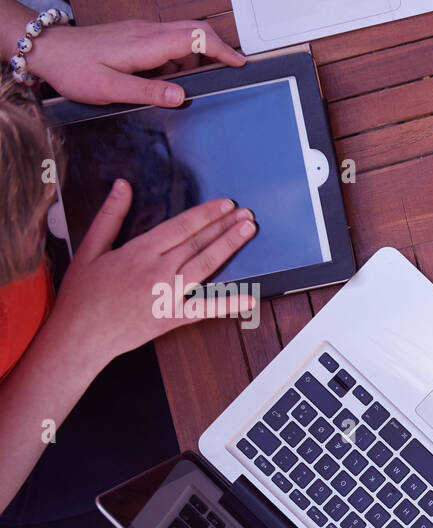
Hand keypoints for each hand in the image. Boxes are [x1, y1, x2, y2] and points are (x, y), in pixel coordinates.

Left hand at [25, 19, 245, 106]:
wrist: (48, 49)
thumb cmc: (74, 69)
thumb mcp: (109, 88)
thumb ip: (148, 92)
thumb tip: (181, 96)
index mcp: (145, 44)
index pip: (194, 38)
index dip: (221, 49)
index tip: (239, 63)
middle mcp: (146, 32)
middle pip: (194, 29)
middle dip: (218, 46)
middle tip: (232, 67)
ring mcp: (140, 31)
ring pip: (182, 34)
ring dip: (197, 53)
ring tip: (197, 80)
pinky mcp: (135, 35)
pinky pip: (167, 40)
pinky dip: (180, 55)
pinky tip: (171, 76)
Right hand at [46, 179, 256, 372]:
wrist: (81, 335)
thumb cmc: (83, 294)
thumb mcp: (90, 248)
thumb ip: (110, 215)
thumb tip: (122, 186)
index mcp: (139, 251)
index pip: (181, 226)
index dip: (206, 213)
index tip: (225, 204)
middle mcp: (158, 271)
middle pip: (198, 243)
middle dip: (225, 226)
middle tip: (246, 214)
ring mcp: (169, 295)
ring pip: (206, 266)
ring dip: (229, 247)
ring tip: (248, 232)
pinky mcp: (173, 317)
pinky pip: (205, 308)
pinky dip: (228, 304)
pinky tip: (250, 298)